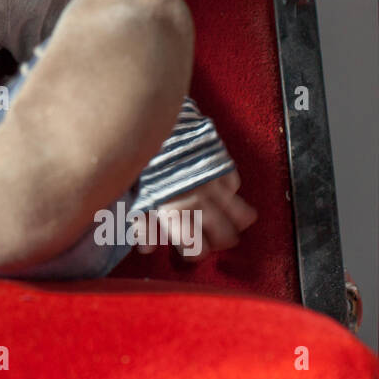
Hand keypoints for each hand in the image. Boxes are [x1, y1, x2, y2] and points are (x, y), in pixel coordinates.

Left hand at [136, 165, 256, 262]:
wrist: (151, 124)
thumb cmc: (141, 163)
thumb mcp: (136, 196)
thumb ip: (143, 225)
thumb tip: (148, 249)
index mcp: (177, 213)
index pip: (198, 249)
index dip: (194, 254)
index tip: (187, 249)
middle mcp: (201, 201)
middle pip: (226, 238)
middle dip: (219, 243)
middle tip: (209, 238)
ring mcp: (216, 183)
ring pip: (242, 216)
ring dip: (235, 222)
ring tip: (224, 221)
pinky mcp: (223, 164)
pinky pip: (236, 186)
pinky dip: (229, 192)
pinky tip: (217, 191)